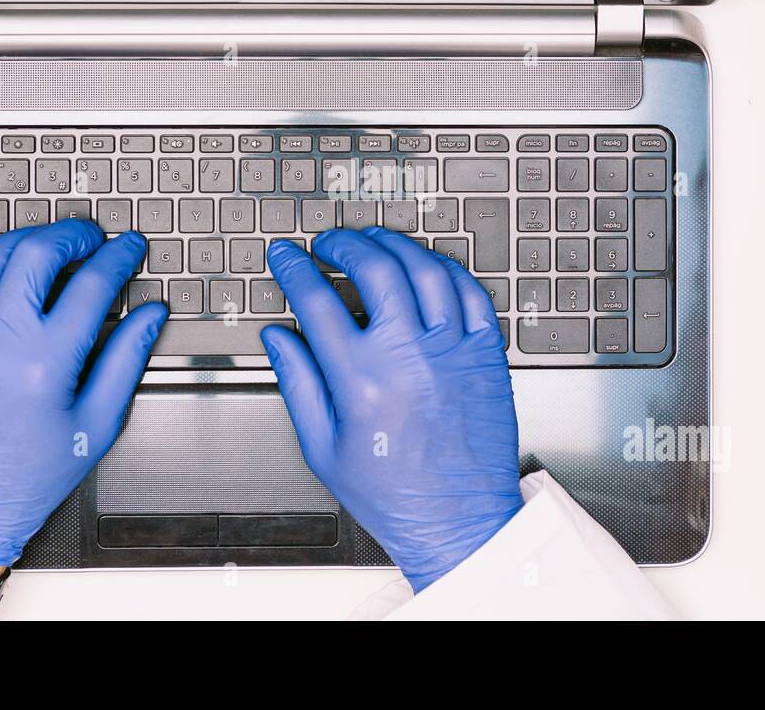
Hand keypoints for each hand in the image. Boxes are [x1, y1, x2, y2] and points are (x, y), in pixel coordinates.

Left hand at [0, 221, 167, 565]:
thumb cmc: (25, 476)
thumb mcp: (97, 423)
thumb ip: (126, 360)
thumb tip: (149, 316)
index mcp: (45, 361)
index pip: (92, 283)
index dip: (119, 257)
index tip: (128, 248)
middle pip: (38, 253)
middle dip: (72, 235)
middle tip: (90, 238)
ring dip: (25, 240)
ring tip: (48, 246)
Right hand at [261, 227, 522, 591]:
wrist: (459, 522)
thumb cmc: (394, 494)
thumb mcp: (323, 447)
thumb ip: (298, 383)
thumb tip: (278, 336)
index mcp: (362, 381)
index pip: (317, 301)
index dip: (294, 269)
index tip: (286, 256)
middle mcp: (409, 357)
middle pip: (374, 269)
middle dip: (343, 245)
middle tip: (329, 243)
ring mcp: (452, 351)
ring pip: (425, 269)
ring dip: (394, 245)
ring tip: (373, 242)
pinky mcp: (485, 356)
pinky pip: (470, 292)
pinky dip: (445, 269)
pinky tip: (426, 266)